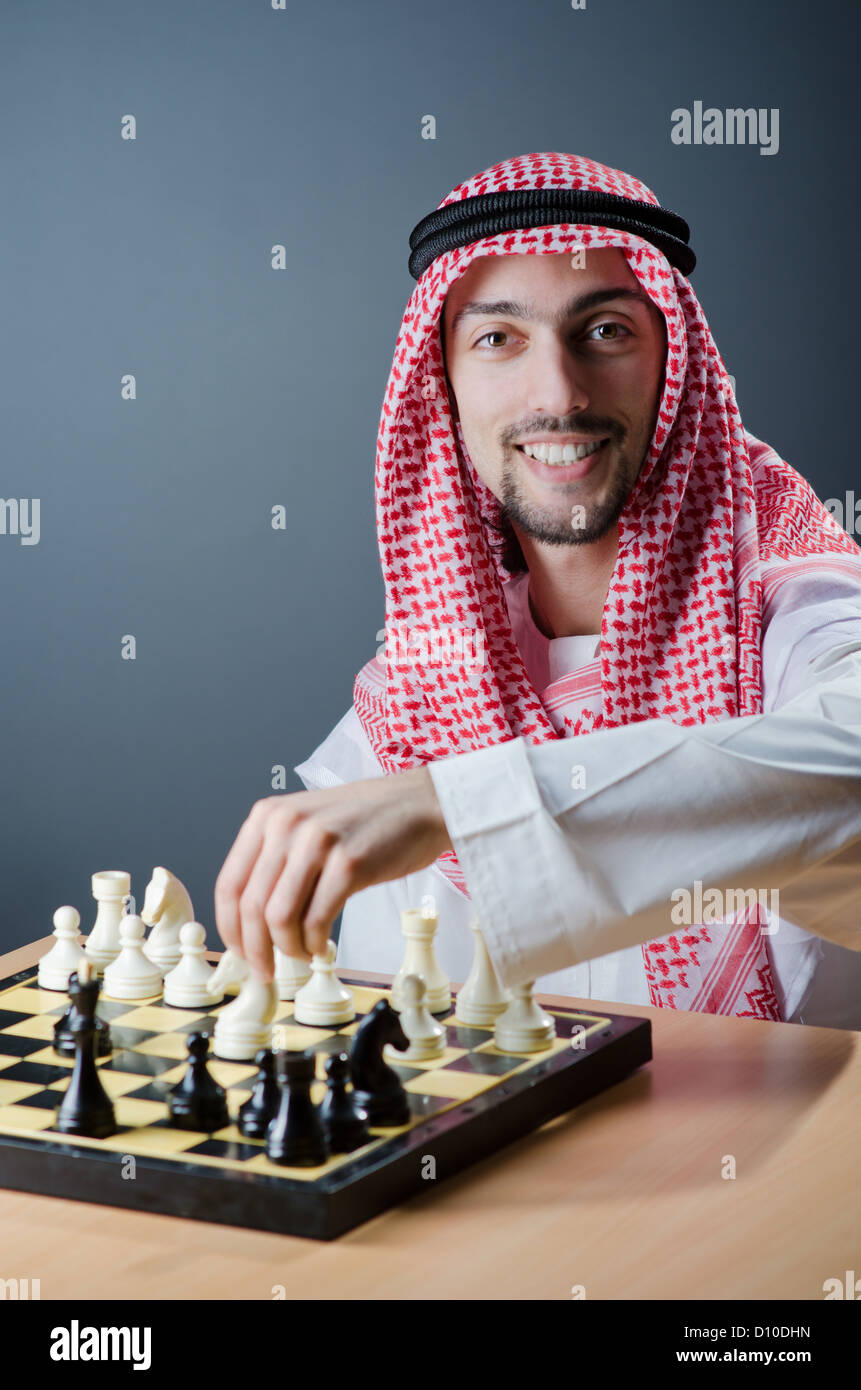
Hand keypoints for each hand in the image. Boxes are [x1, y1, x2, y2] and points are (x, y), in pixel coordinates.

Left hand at [213, 767, 452, 979]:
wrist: (421, 804)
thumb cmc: (368, 820)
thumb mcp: (307, 824)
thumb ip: (277, 859)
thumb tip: (252, 921)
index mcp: (268, 816)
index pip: (229, 884)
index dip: (230, 929)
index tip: (240, 953)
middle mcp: (286, 824)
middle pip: (251, 906)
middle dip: (255, 949)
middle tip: (265, 971)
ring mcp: (317, 842)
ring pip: (278, 917)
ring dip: (286, 948)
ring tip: (302, 953)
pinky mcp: (348, 864)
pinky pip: (316, 920)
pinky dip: (314, 943)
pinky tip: (322, 945)